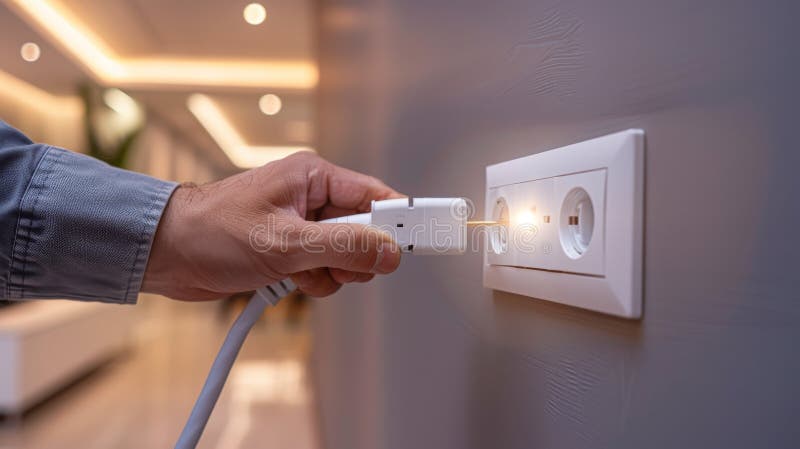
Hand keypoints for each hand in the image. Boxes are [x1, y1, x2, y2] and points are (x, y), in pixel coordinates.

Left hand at [142, 152, 403, 299]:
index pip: (376, 197)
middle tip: (330, 263)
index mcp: (314, 177)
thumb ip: (343, 246)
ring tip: (297, 271)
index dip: (402, 220)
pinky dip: (312, 281)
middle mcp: (312, 198)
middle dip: (354, 256)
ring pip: (346, 256)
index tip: (430, 236)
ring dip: (329, 273)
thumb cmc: (212, 231)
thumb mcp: (285, 242)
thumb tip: (389, 251)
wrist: (166, 253)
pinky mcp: (290, 250)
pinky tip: (285, 279)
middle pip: (366, 231)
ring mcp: (302, 226)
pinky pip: (323, 270)